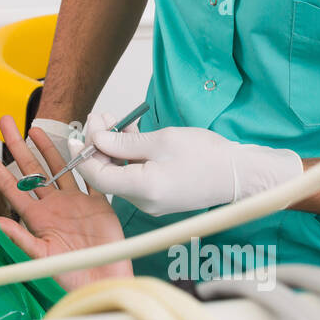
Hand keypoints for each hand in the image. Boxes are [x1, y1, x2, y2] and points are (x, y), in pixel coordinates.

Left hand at [0, 114, 130, 290]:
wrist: (104, 281)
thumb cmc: (71, 275)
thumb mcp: (39, 256)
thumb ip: (16, 236)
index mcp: (36, 217)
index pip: (9, 184)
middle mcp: (52, 206)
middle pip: (31, 168)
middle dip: (16, 144)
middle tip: (5, 120)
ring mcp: (74, 202)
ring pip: (57, 168)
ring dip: (46, 148)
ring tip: (33, 128)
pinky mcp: (97, 204)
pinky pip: (89, 176)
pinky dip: (85, 161)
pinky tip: (78, 144)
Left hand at [70, 113, 303, 216]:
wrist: (239, 173)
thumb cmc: (208, 156)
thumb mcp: (162, 140)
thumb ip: (125, 143)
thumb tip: (97, 139)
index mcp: (144, 189)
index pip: (97, 176)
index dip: (85, 154)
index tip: (81, 133)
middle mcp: (144, 202)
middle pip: (106, 176)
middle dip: (99, 145)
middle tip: (101, 117)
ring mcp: (150, 202)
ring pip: (118, 175)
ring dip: (112, 149)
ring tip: (115, 121)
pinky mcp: (157, 197)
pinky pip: (132, 177)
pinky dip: (127, 158)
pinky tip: (129, 135)